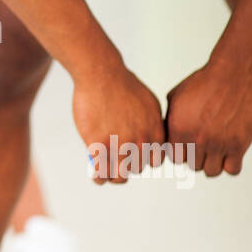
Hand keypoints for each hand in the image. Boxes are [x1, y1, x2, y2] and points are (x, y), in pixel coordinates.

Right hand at [73, 62, 165, 183]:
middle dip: (127, 167)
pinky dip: (99, 177)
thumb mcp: (148, 103)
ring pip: (120, 176)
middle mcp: (140, 141)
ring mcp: (119, 144)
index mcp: (154, 132)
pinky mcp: (98, 145)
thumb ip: (151, 124)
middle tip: (117, 163)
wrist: (101, 74)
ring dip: (113, 177)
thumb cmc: (122, 84)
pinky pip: (101, 170)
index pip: (154, 161)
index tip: (134, 158)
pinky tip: (96, 176)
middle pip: (137, 169)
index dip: (144, 160)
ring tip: (107, 175)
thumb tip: (149, 139)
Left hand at [166, 59, 251, 175]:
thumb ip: (169, 120)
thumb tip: (162, 137)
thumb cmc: (203, 82)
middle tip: (205, 146)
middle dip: (197, 157)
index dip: (182, 153)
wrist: (232, 72)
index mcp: (179, 129)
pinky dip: (230, 165)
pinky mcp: (239, 145)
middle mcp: (197, 139)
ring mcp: (218, 143)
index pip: (175, 158)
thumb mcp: (176, 97)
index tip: (188, 145)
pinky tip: (230, 153)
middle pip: (193, 166)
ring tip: (217, 150)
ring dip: (213, 163)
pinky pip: (232, 170)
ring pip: (211, 171)